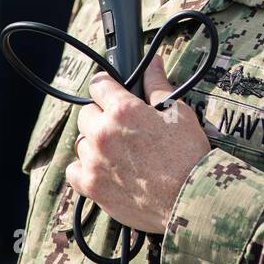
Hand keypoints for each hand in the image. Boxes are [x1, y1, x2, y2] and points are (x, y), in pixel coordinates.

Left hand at [66, 58, 211, 233]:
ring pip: (81, 142)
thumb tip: (153, 63)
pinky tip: (102, 169)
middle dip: (101, 115)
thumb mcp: (179, 113)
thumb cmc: (188, 156)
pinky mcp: (93, 188)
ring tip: (118, 151)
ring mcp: (95, 162)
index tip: (111, 91)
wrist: (190, 200)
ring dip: (95, 143)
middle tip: (122, 126)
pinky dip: (84, 169)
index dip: (107, 85)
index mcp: (123, 111)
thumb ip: (158, 86)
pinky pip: (73, 171)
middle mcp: (103, 134)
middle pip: (86, 113)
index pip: (98, 84)